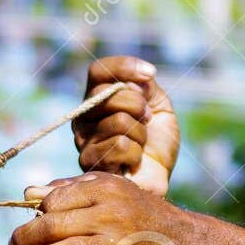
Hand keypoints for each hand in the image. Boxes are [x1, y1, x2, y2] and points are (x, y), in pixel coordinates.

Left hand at [9, 173, 190, 244]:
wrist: (182, 242)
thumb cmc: (137, 216)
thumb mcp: (109, 192)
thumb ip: (69, 190)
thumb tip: (29, 192)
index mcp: (103, 189)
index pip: (56, 201)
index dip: (35, 216)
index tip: (25, 231)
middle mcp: (111, 212)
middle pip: (57, 224)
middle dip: (27, 238)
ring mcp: (121, 241)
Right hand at [73, 57, 179, 195]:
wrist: (160, 176)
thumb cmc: (157, 142)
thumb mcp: (158, 104)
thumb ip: (145, 85)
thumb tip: (137, 79)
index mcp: (96, 99)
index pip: (98, 71)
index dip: (124, 67)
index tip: (151, 74)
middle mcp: (84, 118)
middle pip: (106, 94)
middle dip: (138, 105)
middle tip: (147, 119)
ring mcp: (84, 141)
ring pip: (118, 121)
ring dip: (141, 134)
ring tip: (140, 145)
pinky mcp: (90, 164)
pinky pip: (120, 146)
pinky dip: (137, 154)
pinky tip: (135, 162)